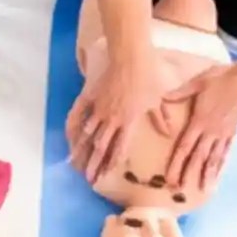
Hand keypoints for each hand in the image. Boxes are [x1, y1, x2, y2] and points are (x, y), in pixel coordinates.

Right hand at [68, 51, 170, 181]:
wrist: (131, 56)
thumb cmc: (149, 75)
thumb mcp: (158, 98)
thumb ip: (159, 117)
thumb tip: (167, 133)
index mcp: (130, 121)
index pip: (120, 147)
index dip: (113, 162)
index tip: (106, 176)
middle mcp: (112, 119)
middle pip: (101, 146)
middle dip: (94, 164)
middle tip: (88, 179)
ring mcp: (99, 109)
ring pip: (88, 135)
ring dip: (81, 151)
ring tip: (75, 164)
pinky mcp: (90, 98)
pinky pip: (78, 116)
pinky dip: (73, 128)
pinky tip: (69, 139)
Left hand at [164, 66, 236, 191]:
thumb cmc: (219, 79)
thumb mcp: (197, 83)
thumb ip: (179, 93)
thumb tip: (162, 96)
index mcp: (199, 122)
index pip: (184, 148)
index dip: (176, 164)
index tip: (170, 178)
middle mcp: (211, 131)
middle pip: (197, 158)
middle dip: (187, 174)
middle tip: (179, 189)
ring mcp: (223, 133)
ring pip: (213, 158)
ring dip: (207, 174)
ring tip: (203, 189)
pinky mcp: (233, 131)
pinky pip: (226, 150)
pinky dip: (221, 163)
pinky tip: (218, 173)